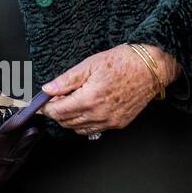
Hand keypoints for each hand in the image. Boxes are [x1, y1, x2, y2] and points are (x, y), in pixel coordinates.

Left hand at [40, 45, 180, 136]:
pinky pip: (95, 130)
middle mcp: (100, 114)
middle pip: (67, 122)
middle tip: (55, 100)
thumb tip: (48, 89)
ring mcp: (111, 121)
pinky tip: (83, 110)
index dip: (46, 108)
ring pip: (79, 129)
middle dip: (56, 113)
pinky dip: (84, 124)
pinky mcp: (119, 123)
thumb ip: (66, 80)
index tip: (41, 104)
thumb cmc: (122, 62)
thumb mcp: (88, 65)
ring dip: (69, 120)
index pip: (58, 111)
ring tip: (69, 103)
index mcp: (90, 99)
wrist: (149, 68)